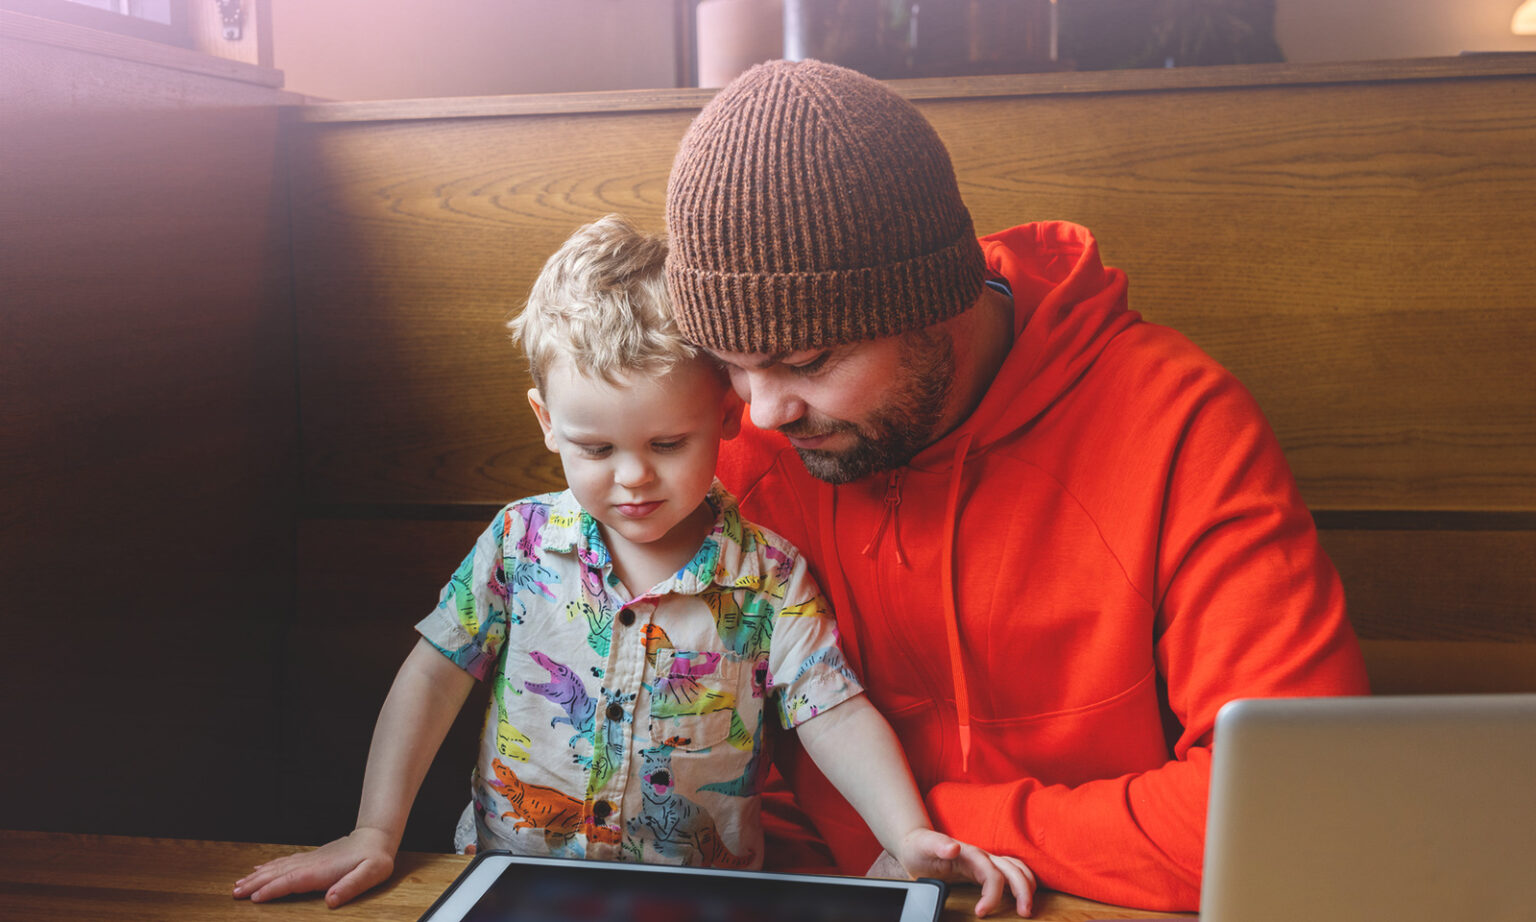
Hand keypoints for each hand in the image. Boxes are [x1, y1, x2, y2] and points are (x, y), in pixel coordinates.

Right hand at [232, 827, 395, 907]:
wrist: (376, 838)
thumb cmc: (375, 860)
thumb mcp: (370, 874)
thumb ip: (351, 886)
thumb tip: (331, 900)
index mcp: (320, 872)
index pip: (290, 882)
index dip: (271, 890)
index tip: (253, 898)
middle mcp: (310, 864)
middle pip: (277, 874)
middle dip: (255, 884)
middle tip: (234, 893)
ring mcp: (309, 859)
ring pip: (277, 868)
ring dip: (257, 876)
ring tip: (239, 883)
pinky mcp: (311, 858)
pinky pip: (284, 862)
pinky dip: (268, 867)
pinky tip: (259, 869)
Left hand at [891, 829, 1036, 917]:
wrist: (916, 844)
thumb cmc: (920, 846)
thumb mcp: (924, 845)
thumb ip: (938, 845)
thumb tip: (954, 848)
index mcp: (970, 853)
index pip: (991, 874)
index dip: (992, 894)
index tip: (981, 913)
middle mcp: (981, 857)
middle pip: (1012, 870)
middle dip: (1022, 890)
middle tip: (1024, 913)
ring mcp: (985, 862)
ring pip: (1016, 869)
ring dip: (1026, 886)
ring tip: (1027, 908)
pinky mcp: (983, 869)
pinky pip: (1009, 873)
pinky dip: (1021, 882)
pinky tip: (1022, 897)